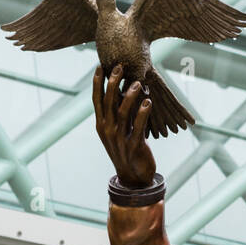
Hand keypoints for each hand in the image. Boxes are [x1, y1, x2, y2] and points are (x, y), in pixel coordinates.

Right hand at [93, 64, 155, 187]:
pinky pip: (138, 127)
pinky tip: (148, 102)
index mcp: (101, 125)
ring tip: (137, 83)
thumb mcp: (118, 130)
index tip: (100, 66)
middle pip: (108, 102)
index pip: (97, 100)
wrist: (134, 178)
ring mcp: (119, 139)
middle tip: (119, 67)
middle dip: (112, 83)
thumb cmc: (127, 150)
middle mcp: (107, 131)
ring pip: (122, 112)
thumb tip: (120, 91)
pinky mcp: (133, 146)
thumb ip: (118, 113)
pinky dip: (143, 113)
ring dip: (129, 96)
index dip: (98, 83)